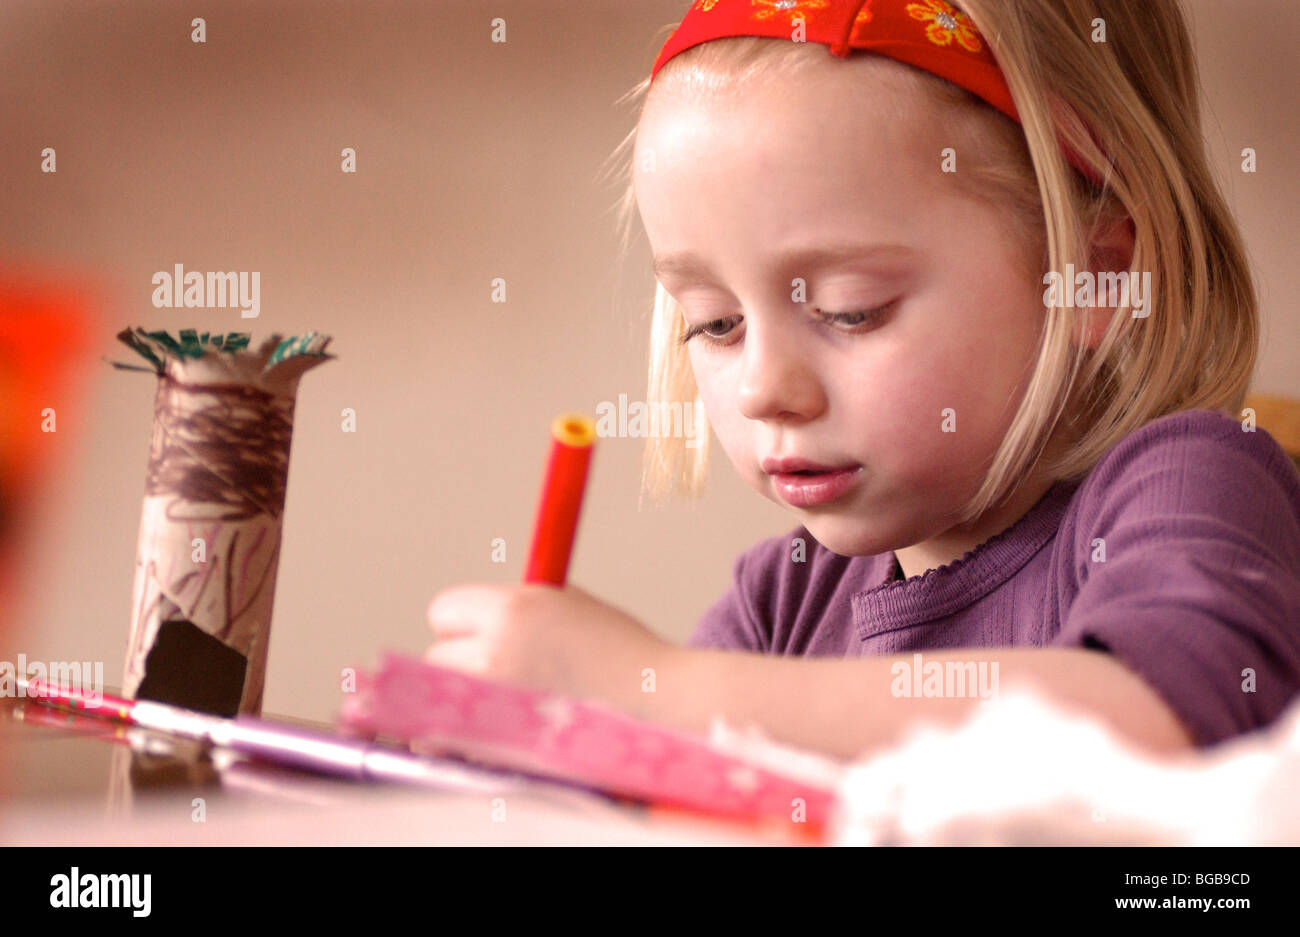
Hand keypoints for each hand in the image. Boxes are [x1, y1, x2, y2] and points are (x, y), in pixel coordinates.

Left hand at [425, 582, 677, 712]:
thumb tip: (471, 617)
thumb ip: (516, 607)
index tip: (482, 630)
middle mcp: (495, 654)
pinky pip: (461, 736)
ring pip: (446, 697)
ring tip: (518, 697)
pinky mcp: (500, 745)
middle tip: (504, 668)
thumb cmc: (620, 652)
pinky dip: (478, 732)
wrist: (659, 701)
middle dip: (464, 659)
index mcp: (512, 611)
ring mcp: (495, 704)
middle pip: (437, 655)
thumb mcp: (567, 604)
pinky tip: (515, 726)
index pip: (444, 609)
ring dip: (470, 697)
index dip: (464, 620)